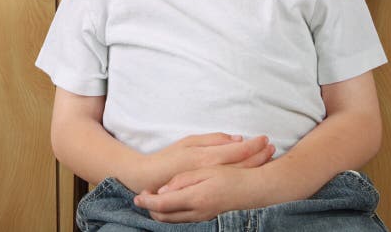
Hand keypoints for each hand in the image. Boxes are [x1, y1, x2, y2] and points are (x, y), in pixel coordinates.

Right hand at [124, 134, 273, 193]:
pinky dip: (246, 177)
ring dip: (256, 166)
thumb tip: (236, 139)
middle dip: (260, 156)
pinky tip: (253, 171)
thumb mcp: (189, 142)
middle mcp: (213, 173)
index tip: (265, 138)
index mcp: (207, 158)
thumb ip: (213, 140)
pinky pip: (233, 184)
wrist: (150, 180)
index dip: (253, 145)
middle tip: (272, 147)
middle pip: (243, 165)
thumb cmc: (168, 158)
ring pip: (241, 176)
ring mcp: (212, 185)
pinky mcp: (211, 194)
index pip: (237, 151)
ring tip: (268, 157)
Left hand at [133, 165, 261, 222]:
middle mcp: (196, 212)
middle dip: (150, 208)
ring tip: (152, 198)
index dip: (147, 201)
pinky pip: (181, 220)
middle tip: (143, 196)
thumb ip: (182, 181)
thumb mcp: (205, 171)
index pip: (163, 204)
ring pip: (171, 220)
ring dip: (159, 211)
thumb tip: (163, 191)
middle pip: (164, 215)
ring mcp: (201, 217)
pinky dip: (170, 213)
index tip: (137, 196)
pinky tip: (170, 202)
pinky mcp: (204, 218)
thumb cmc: (231, 176)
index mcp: (195, 197)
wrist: (252, 191)